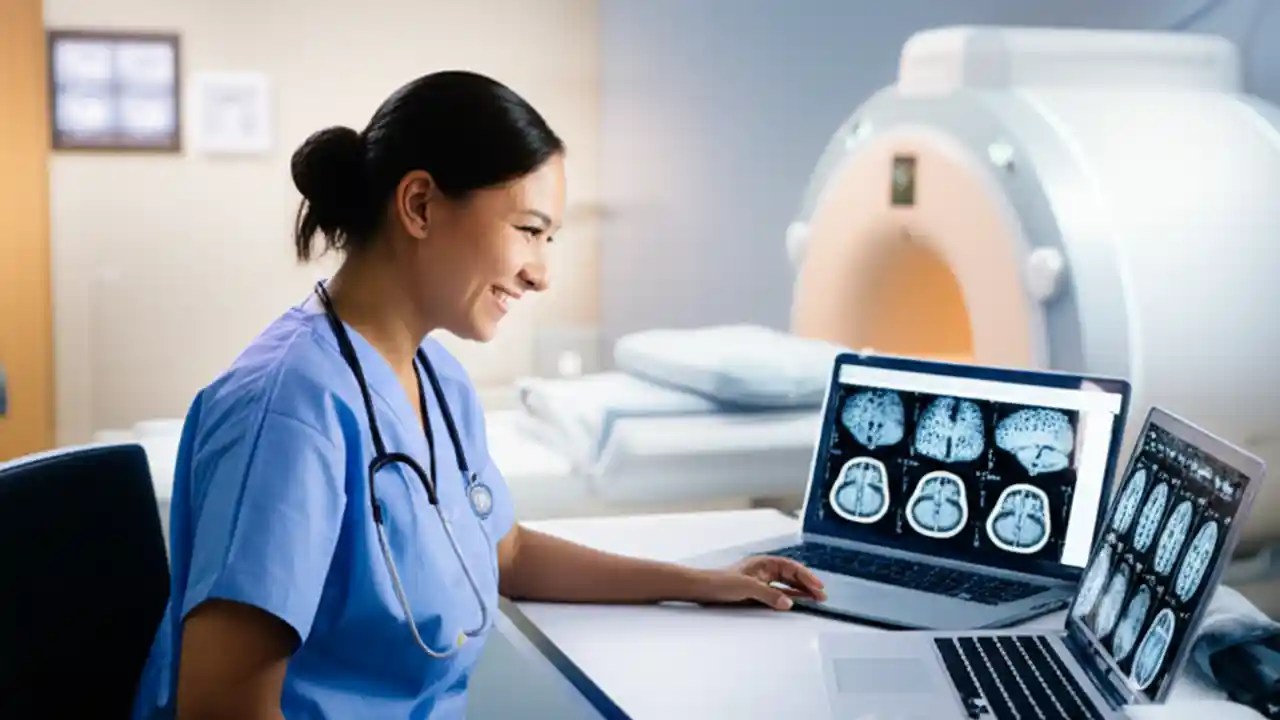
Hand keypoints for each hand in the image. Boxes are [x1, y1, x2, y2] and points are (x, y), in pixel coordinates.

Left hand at [692, 556, 826, 609]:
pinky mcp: (755, 592)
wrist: (702, 589)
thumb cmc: (719, 582)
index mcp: (763, 563)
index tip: (818, 587)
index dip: (806, 577)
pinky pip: (777, 593)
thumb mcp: (747, 588)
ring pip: (786, 585)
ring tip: (814, 599)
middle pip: (791, 575)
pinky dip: (788, 597)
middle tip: (821, 595)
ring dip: (800, 591)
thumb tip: (788, 602)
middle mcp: (763, 571)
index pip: (791, 567)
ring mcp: (760, 581)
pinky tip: (795, 602)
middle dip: (807, 584)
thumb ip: (769, 595)